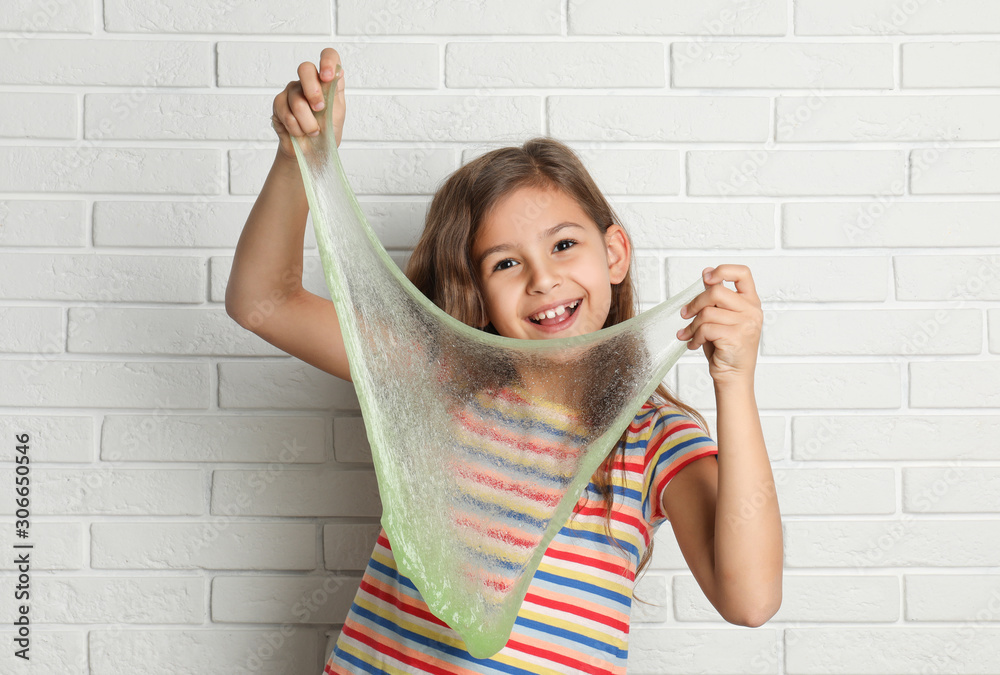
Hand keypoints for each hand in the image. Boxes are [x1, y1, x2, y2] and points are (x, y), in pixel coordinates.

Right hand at [271, 47, 345, 160]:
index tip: (327, 77)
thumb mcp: (337, 113)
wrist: (312, 153)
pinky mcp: (279, 105)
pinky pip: (286, 113)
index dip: (327, 61)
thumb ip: (335, 92)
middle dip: (313, 92)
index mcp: (326, 82)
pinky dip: (297, 127)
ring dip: (308, 122)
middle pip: (304, 68)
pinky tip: (300, 132)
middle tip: (319, 109)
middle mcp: (308, 82)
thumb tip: (337, 71)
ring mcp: (292, 92)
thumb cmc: (326, 132)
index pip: (328, 56)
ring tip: (313, 131)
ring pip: (297, 99)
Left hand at [675, 264, 762, 384]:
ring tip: (688, 335)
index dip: (723, 270)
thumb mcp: (720, 318)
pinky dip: (695, 337)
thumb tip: (706, 273)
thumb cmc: (725, 348)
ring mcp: (746, 324)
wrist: (732, 376)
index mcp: (750, 302)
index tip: (706, 278)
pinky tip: (693, 344)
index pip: (742, 273)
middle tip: (684, 314)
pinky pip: (706, 328)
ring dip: (692, 326)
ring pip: (707, 312)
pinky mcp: (736, 337)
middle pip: (717, 291)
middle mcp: (752, 310)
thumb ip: (716, 299)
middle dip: (695, 303)